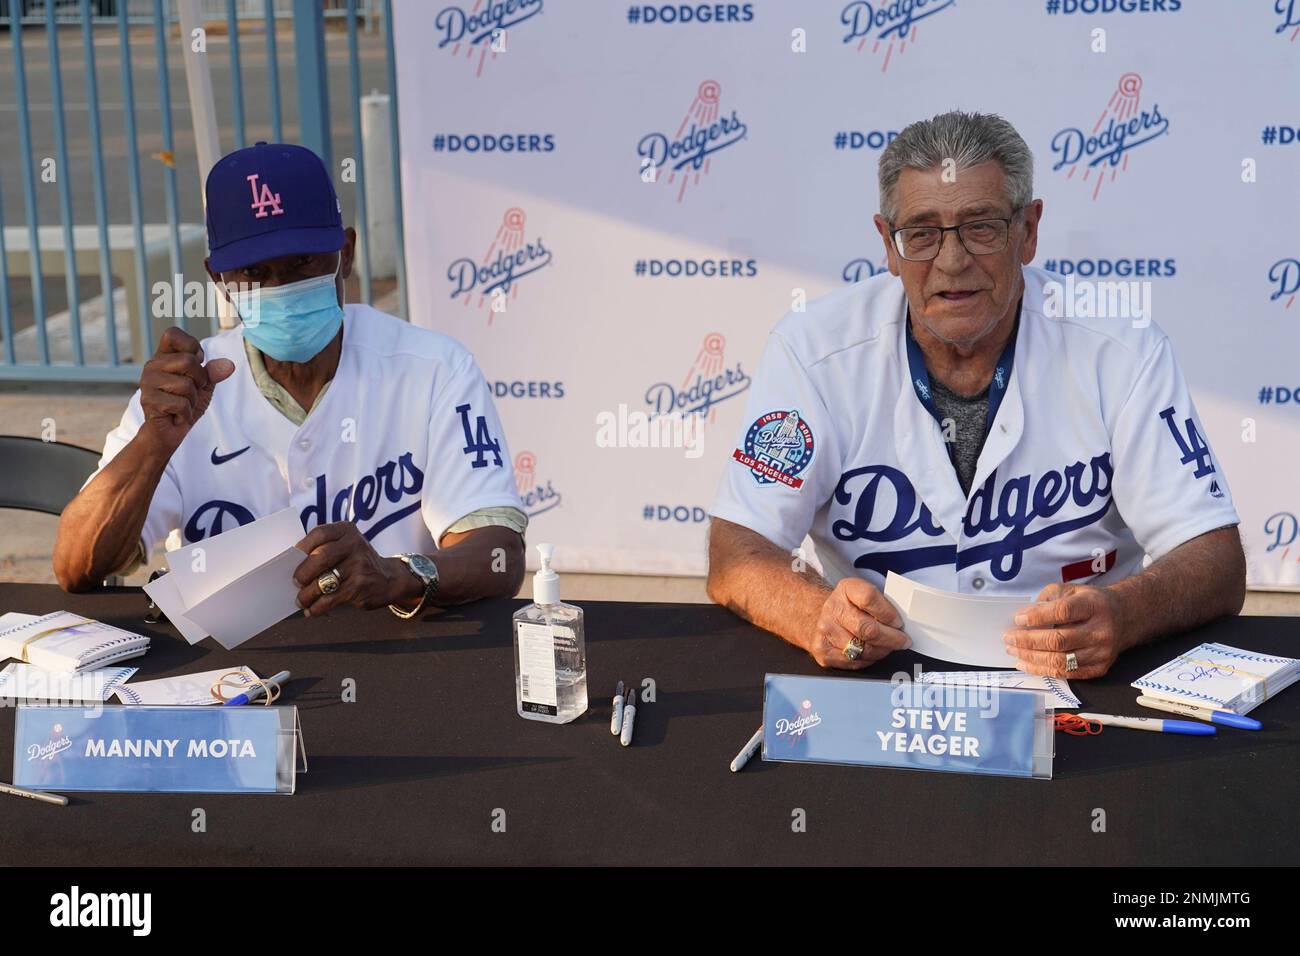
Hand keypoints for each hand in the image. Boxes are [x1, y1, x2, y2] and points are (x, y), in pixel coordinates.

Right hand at [138, 327, 234, 451]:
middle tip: (191, 392)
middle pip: (187, 361)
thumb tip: (228, 365)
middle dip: (199, 380)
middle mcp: (152, 365)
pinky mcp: (149, 400)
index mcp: (164, 356)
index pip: (172, 334)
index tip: (196, 362)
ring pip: (186, 384)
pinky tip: (176, 415)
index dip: (192, 346)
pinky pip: (181, 404)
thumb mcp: (204, 385)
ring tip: (182, 404)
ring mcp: (148, 382)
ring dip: (192, 399)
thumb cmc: (185, 404)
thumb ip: (214, 373)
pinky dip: (186, 413)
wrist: (169, 432)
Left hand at [292, 522, 420, 616]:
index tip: (289, 560)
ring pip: (322, 582)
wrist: (390, 579)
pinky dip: (317, 607)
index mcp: (347, 531)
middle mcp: (355, 545)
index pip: (319, 534)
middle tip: (296, 583)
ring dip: (306, 595)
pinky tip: (312, 610)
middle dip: (302, 574)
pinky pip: (330, 599)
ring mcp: (359, 566)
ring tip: (301, 600)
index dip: (301, 547)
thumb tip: (291, 566)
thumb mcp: (347, 546)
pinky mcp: (359, 586)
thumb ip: (324, 549)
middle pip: (319, 558)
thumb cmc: (358, 562)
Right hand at [807, 577, 909, 669]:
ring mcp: (825, 631)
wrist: (822, 615)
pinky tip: (871, 652)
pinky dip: (868, 659)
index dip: (888, 613)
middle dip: (891, 638)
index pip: (869, 598)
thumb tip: (903, 624)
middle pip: (867, 629)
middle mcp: (832, 608)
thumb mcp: (865, 594)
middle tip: (903, 641)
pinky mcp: (823, 651)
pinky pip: (854, 662)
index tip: (899, 623)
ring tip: (888, 646)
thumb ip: (883, 604)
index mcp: (846, 589)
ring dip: (882, 650)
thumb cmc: (852, 606)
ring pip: (863, 649)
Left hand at [1003, 583, 1128, 678]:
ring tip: (1013, 652)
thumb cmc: (1091, 602)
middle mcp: (1101, 631)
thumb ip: (1049, 598)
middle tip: (1008, 638)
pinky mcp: (1100, 668)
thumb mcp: (1073, 590)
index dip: (1037, 617)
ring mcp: (1102, 652)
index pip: (1062, 612)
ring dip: (1031, 658)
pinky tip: (1027, 663)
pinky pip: (1067, 674)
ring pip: (1061, 661)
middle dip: (1027, 641)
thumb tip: (1024, 615)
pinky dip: (1043, 670)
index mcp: (1094, 606)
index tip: (1017, 619)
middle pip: (1059, 641)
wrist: (1125, 618)